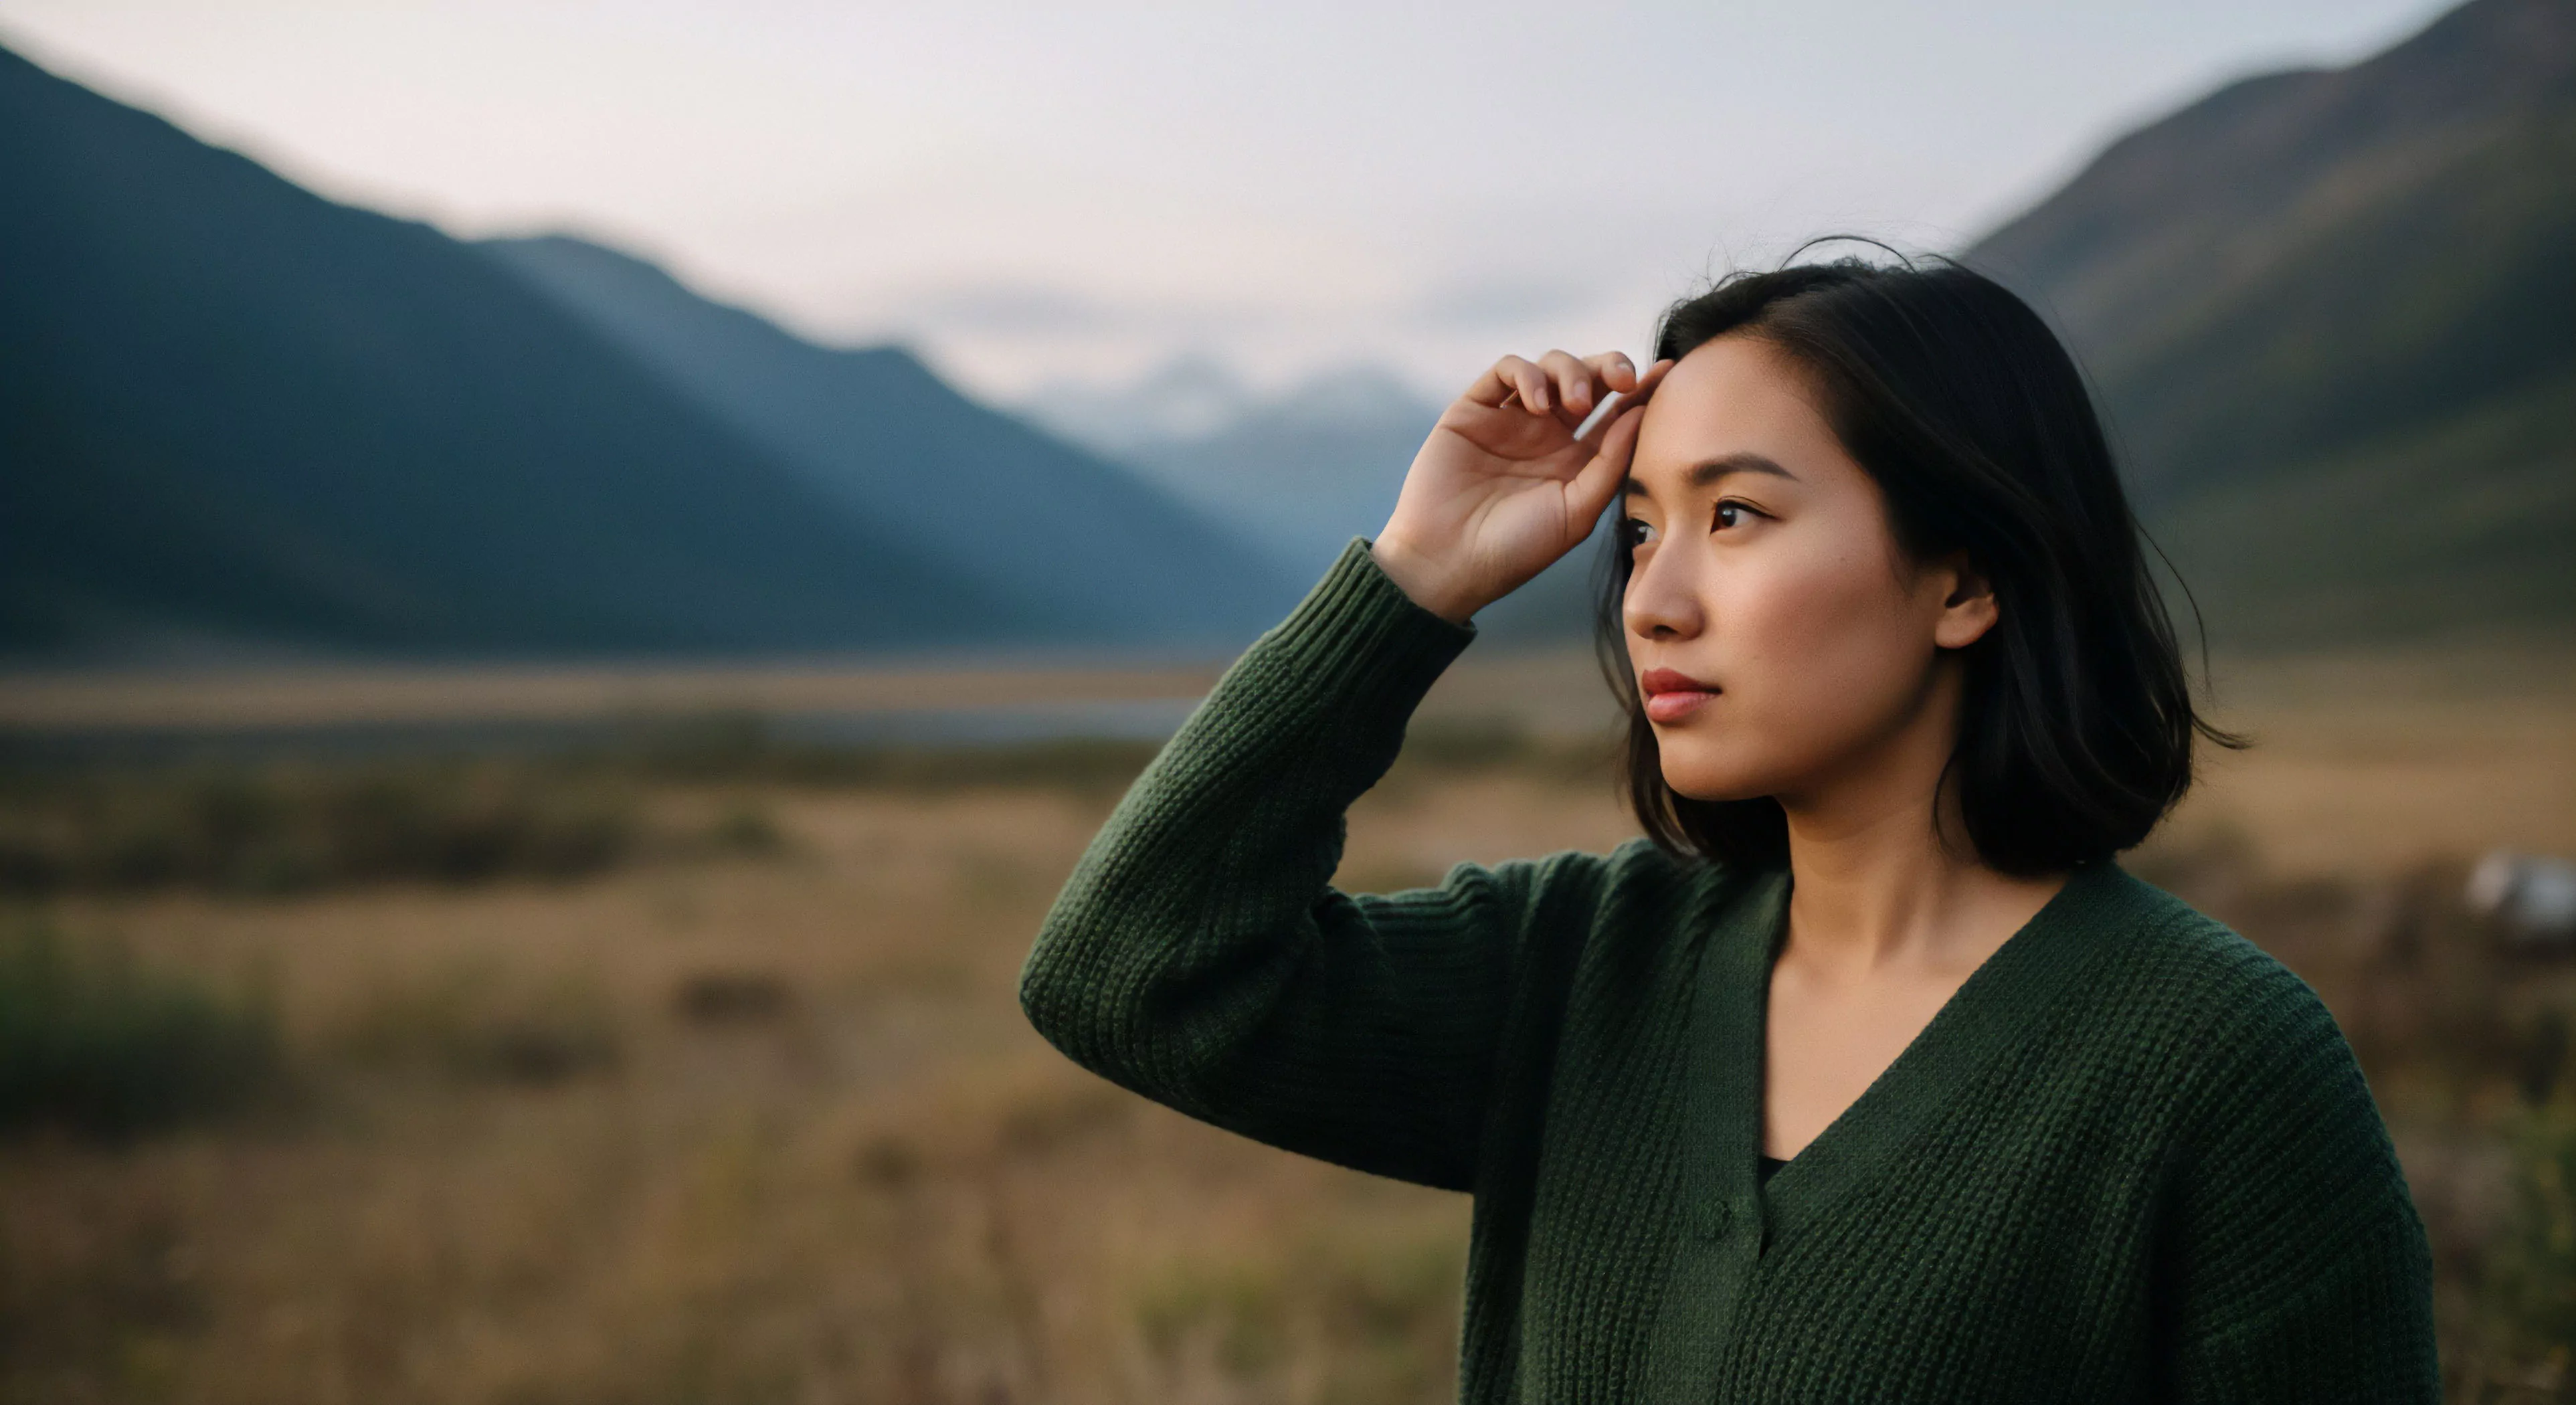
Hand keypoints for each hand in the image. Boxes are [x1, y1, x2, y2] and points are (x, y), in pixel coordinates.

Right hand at [1372, 349, 1671, 623]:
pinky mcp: (1473, 410)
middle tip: (1624, 380)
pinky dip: (1528, 374)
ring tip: (1572, 404)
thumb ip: (1611, 462)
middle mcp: (1546, 434)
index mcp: (1576, 460)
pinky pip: (1506, 371)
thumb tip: (1641, 411)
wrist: (1449, 564)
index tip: (1668, 373)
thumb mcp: (1578, 511)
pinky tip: (1537, 403)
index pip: (1615, 412)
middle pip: (1587, 378)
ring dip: (1570, 372)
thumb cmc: (1516, 550)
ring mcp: (1509, 419)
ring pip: (1550, 366)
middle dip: (1611, 367)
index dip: (1643, 389)